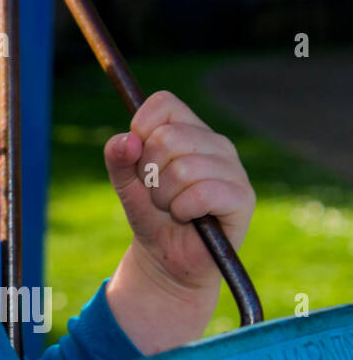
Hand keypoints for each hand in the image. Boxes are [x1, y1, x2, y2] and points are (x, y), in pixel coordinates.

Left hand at [103, 89, 254, 294]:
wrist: (168, 256)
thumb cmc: (150, 213)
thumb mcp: (125, 183)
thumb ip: (118, 158)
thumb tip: (127, 140)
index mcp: (189, 130)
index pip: (164, 103)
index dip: (141, 128)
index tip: (138, 157)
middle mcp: (216, 143)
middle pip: (167, 138)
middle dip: (148, 172)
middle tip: (157, 192)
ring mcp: (233, 169)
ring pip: (183, 168)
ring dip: (164, 196)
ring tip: (172, 207)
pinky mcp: (242, 197)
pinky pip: (203, 193)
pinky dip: (183, 209)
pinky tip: (188, 217)